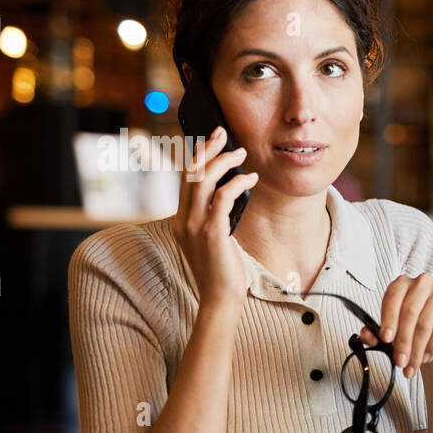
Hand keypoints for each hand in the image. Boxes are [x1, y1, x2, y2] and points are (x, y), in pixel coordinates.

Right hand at [172, 125, 257, 310]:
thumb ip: (214, 220)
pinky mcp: (212, 233)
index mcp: (181, 221)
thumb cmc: (223, 271)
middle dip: (206, 148)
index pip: (184, 180)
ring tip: (241, 152)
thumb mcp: (214, 241)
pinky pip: (223, 197)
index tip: (209, 140)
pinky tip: (250, 178)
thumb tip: (229, 197)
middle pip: (190, 173)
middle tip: (223, 132)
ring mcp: (195, 226)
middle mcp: (184, 220)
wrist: (220, 299)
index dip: (196, 156)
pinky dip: (237, 182)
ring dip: (223, 161)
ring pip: (203, 180)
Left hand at [359, 273, 432, 378]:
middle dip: (403, 341)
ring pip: (426, 321)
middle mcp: (423, 282)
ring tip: (413, 364)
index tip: (385, 339)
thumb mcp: (392, 337)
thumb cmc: (415, 337)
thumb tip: (365, 334)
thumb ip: (376, 334)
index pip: (393, 296)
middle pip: (410, 311)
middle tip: (400, 361)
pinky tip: (427, 355)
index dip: (388, 318)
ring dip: (417, 348)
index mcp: (403, 284)